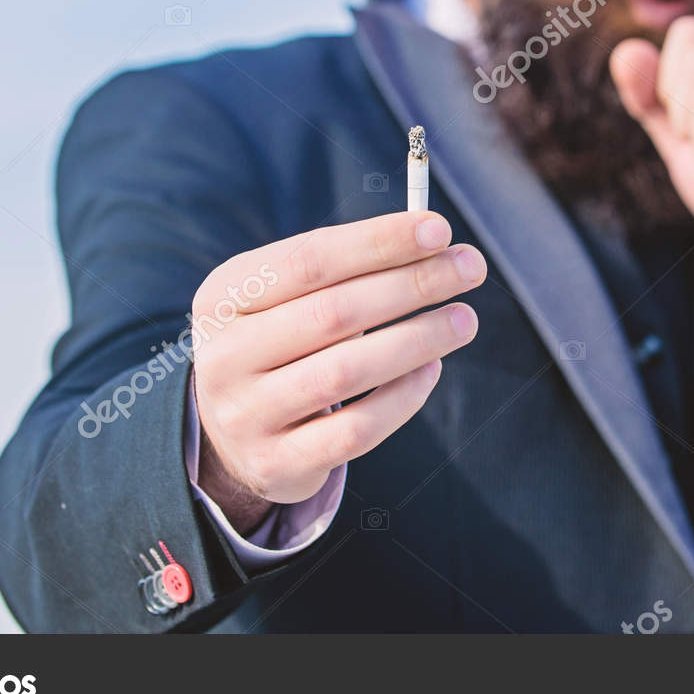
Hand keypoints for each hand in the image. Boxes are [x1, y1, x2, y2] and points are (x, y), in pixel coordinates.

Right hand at [191, 211, 484, 531]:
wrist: (229, 436)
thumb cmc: (280, 344)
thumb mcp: (286, 299)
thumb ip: (345, 268)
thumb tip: (431, 240)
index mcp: (223, 298)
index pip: (308, 260)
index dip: (377, 242)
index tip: (439, 229)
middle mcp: (224, 356)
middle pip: (332, 313)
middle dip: (411, 285)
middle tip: (470, 267)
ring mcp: (245, 415)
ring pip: (346, 373)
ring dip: (417, 340)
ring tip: (464, 319)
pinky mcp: (276, 464)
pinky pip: (355, 430)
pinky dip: (402, 397)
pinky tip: (432, 369)